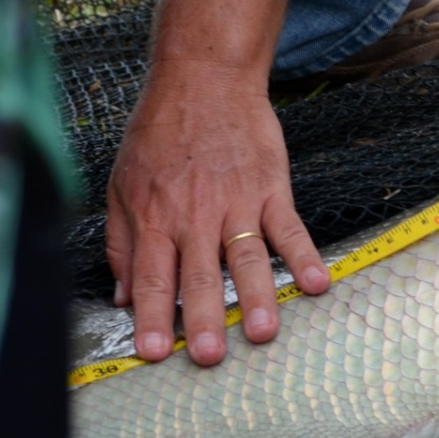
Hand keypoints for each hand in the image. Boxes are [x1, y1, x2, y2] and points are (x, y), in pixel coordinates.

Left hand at [106, 63, 328, 364]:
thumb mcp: (123, 186)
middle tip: (208, 356)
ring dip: (256, 295)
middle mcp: (195, 216)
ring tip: (262, 331)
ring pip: (246, 256)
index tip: (154, 353)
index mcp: (155, 218)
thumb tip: (122, 296)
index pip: (152, 277)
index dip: (152, 317)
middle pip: (200, 275)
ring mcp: (236, 202)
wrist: (204, 81)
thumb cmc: (160, 135)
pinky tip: (316, 283)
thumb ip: (123, 243)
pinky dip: (304, 255)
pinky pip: (289, 227)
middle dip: (203, 318)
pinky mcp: (270, 188)